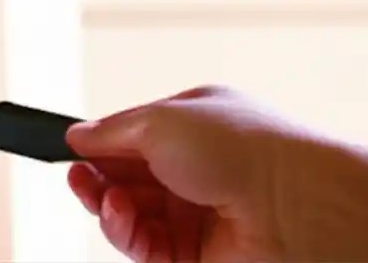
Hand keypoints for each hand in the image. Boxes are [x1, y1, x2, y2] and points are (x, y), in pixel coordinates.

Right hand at [65, 86, 304, 262]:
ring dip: (107, 206)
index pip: (133, 137)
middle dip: (96, 177)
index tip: (71, 150)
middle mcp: (195, 170)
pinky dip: (123, 231)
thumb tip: (77, 135)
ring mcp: (196, 214)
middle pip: (127, 179)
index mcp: (194, 126)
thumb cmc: (242, 147)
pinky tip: (116, 213)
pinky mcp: (195, 256)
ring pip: (131, 215)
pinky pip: (145, 246)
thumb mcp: (162, 120)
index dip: (100, 145)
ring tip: (102, 197)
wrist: (296, 203)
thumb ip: (112, 131)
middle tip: (76, 177)